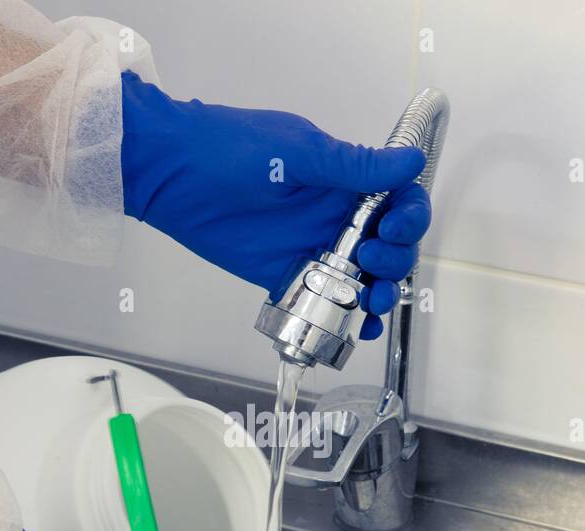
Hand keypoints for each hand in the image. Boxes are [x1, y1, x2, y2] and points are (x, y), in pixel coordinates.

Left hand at [120, 71, 431, 339]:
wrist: (173, 173)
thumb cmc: (231, 148)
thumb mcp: (300, 151)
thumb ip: (353, 166)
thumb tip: (411, 161)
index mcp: (346, 180)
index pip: (400, 201)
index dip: (409, 218)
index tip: (390, 228)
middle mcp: (336, 216)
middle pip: (391, 247)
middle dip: (395, 259)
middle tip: (369, 258)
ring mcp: (315, 248)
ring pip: (366, 279)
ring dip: (381, 293)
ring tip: (371, 301)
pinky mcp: (289, 276)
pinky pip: (327, 302)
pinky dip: (349, 319)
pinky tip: (358, 328)